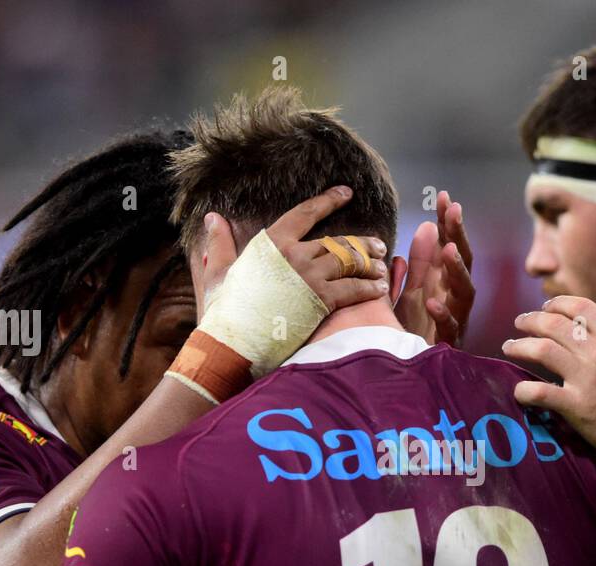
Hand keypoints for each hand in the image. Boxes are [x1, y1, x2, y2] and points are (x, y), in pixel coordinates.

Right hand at [189, 185, 388, 313]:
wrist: (233, 342)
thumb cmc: (224, 310)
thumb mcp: (219, 271)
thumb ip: (220, 243)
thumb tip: (213, 218)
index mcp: (273, 242)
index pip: (306, 213)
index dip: (328, 200)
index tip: (346, 192)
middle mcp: (295, 254)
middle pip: (337, 242)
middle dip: (362, 243)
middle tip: (378, 245)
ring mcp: (310, 276)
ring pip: (349, 262)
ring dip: (370, 264)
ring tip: (382, 267)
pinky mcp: (321, 300)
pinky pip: (353, 289)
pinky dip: (369, 288)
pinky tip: (380, 289)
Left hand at [392, 190, 475, 345]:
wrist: (413, 374)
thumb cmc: (415, 332)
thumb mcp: (413, 292)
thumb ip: (420, 263)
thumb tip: (428, 226)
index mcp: (444, 283)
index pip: (450, 246)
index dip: (449, 222)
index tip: (444, 197)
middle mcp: (454, 298)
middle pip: (462, 262)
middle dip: (459, 236)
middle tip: (454, 211)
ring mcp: (454, 320)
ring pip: (464, 292)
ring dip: (457, 270)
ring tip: (448, 250)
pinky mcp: (448, 343)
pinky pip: (449, 327)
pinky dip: (442, 314)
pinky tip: (433, 302)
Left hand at [503, 296, 595, 468]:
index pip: (580, 307)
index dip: (557, 304)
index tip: (547, 308)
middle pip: (554, 324)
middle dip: (531, 320)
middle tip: (519, 324)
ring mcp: (587, 379)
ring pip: (541, 350)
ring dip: (520, 346)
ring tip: (509, 347)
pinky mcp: (578, 407)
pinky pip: (539, 393)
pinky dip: (524, 390)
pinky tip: (518, 390)